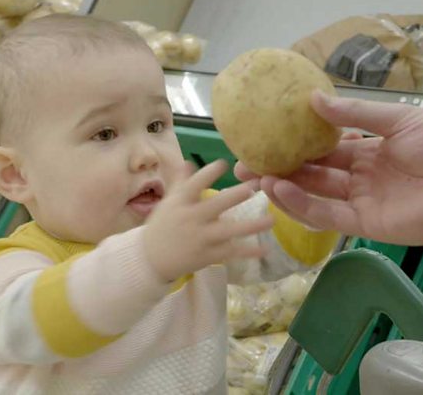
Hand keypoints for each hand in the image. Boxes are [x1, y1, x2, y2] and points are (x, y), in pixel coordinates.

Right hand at [143, 160, 273, 281]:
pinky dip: (248, 252)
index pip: (195, 184)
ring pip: (229, 231)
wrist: (150, 259)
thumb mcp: (169, 202)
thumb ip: (182, 183)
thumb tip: (189, 162)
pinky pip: (230, 253)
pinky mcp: (207, 255)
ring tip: (272, 220)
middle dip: (235, 197)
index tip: (224, 163)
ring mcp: (200, 239)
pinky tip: (264, 249)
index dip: (209, 173)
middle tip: (254, 188)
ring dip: (251, 226)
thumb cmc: (161, 226)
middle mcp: (191, 219)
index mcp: (180, 203)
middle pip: (215, 206)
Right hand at [235, 91, 422, 245]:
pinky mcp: (366, 224)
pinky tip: (280, 192)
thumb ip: (356, 114)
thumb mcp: (398, 119)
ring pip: (314, 195)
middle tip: (244, 163)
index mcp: (368, 149)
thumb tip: (313, 100)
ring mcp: (361, 201)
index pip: (323, 148)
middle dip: (279, 168)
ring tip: (256, 177)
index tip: (263, 138)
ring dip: (284, 187)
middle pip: (311, 174)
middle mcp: (359, 176)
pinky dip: (302, 206)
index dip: (294, 145)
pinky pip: (328, 216)